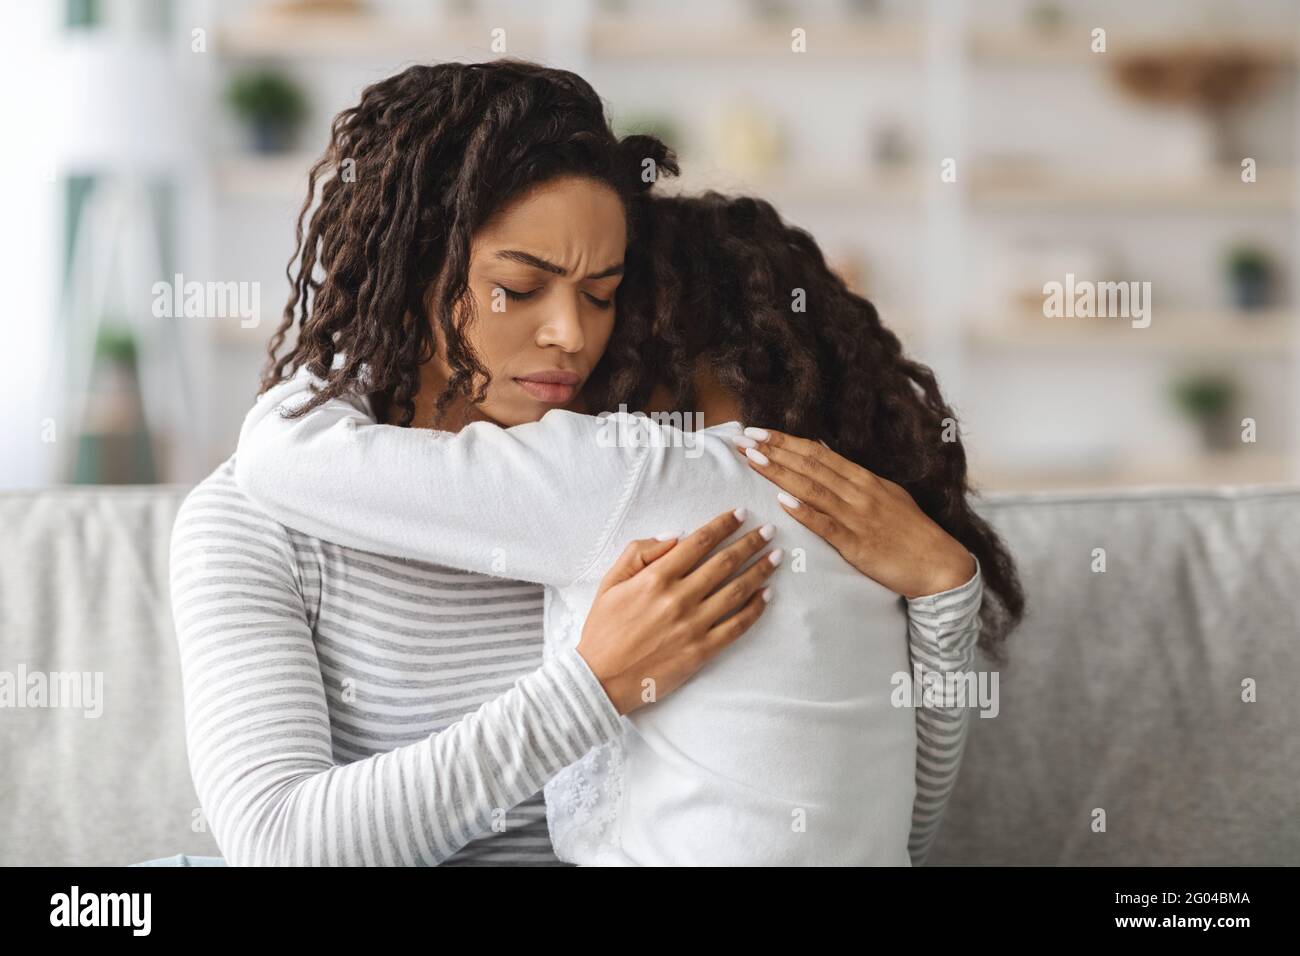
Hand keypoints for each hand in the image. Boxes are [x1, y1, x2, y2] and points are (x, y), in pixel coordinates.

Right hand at [577, 508, 780, 714]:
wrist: (601, 679)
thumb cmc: (603, 629)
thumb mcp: (610, 582)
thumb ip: (640, 553)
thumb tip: (675, 536)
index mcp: (656, 578)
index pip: (699, 542)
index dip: (723, 525)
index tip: (741, 515)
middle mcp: (678, 598)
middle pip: (724, 562)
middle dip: (750, 543)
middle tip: (768, 531)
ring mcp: (693, 625)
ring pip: (736, 591)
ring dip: (760, 570)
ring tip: (775, 557)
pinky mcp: (702, 651)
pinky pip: (737, 626)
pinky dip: (755, 608)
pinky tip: (766, 595)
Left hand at [731, 428, 973, 600]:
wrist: (938, 564)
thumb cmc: (910, 531)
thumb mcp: (885, 494)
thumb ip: (853, 477)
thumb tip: (824, 453)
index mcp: (864, 479)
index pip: (817, 453)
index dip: (785, 441)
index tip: (757, 431)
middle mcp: (859, 493)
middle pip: (810, 466)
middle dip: (774, 450)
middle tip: (744, 439)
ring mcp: (858, 518)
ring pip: (813, 490)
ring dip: (781, 473)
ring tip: (754, 460)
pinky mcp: (857, 545)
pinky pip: (827, 526)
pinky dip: (805, 513)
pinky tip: (783, 502)